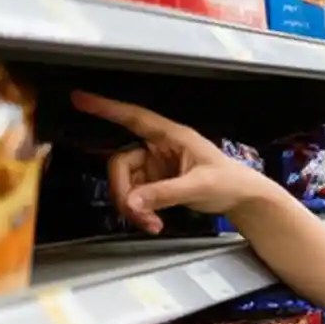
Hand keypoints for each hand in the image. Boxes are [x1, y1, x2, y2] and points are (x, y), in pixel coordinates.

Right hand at [71, 91, 272, 234]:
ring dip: (133, 207)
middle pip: (121, 163)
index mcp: (173, 136)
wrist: (244, 200)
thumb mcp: (199, 186)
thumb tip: (131, 202)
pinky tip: (155, 224)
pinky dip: (141, 212)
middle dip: (123, 191)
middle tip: (135, 214)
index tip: (80, 99)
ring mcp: (156, 167)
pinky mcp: (157, 184)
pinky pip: (136, 196)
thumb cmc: (230, 182)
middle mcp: (160, 148)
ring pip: (127, 184)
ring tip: (151, 224)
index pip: (135, 118)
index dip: (107, 108)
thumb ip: (165, 193)